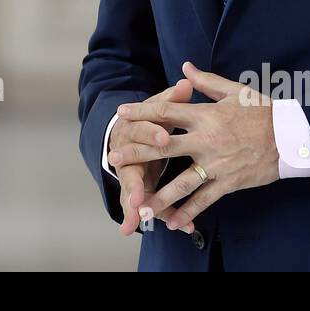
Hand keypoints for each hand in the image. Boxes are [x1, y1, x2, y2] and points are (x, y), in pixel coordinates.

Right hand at [108, 78, 193, 235]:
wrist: (123, 136)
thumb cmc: (147, 120)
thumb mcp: (157, 108)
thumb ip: (171, 100)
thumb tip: (186, 83)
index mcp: (131, 130)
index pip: (139, 131)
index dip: (151, 135)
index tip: (164, 137)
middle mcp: (126, 156)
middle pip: (128, 171)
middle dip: (134, 185)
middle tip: (139, 197)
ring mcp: (131, 177)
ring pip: (132, 195)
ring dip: (136, 209)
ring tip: (139, 222)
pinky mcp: (141, 192)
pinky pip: (152, 207)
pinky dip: (166, 217)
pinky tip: (184, 227)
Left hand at [115, 61, 278, 231]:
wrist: (291, 136)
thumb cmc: (262, 111)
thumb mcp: (234, 91)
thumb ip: (205, 82)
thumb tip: (184, 67)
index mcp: (205, 115)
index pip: (167, 111)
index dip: (143, 112)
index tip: (122, 113)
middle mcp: (206, 140)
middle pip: (164, 147)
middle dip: (137, 153)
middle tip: (115, 158)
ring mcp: (216, 163)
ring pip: (181, 181)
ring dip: (158, 194)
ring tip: (138, 204)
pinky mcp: (228, 182)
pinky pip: (204, 199)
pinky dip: (188, 212)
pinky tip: (172, 223)